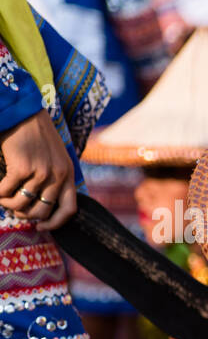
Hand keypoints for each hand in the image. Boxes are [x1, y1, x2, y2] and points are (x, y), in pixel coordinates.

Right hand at [0, 111, 77, 229]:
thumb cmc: (35, 133)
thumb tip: (37, 201)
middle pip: (42, 211)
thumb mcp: (54, 156)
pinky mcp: (22, 167)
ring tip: (1, 197)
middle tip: (14, 209)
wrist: (23, 112)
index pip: (69, 209)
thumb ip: (53, 177)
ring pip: (22, 204)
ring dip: (8, 204)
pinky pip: (6, 191)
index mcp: (68, 174)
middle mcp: (58, 176)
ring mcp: (41, 172)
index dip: (55, 223)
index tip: (41, 227)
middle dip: (25, 215)